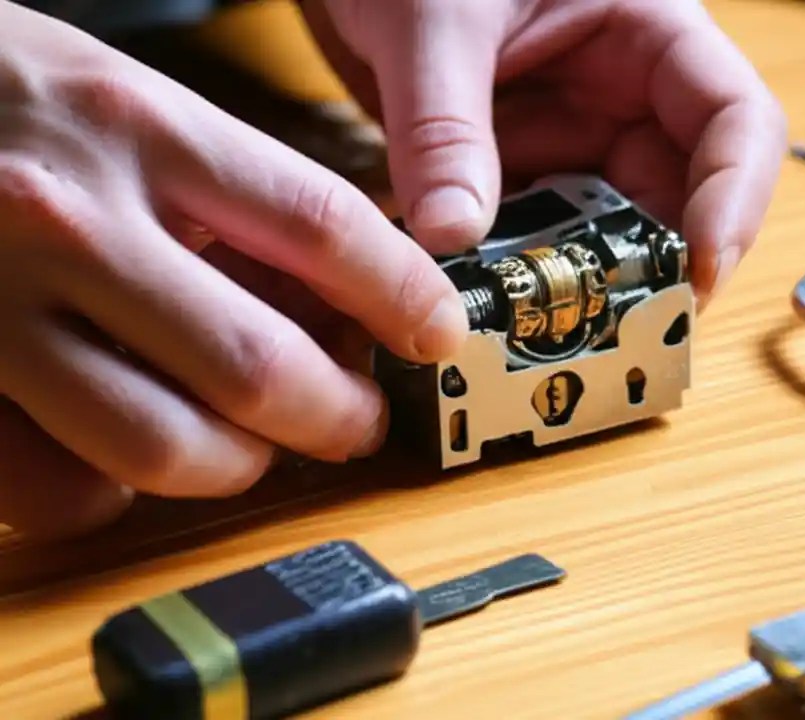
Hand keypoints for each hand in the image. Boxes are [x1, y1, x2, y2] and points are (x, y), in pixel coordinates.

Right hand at [0, 2, 468, 537]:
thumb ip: (224, 191)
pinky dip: (112, 494)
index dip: (403, 296)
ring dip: (235, 464)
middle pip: (255, 365)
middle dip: (335, 415)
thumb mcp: (124, 100)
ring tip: (249, 446)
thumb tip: (332, 296)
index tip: (436, 332)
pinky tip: (125, 457)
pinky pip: (54, 486)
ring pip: (161, 444)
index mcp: (137, 126)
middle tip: (355, 422)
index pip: (320, 226)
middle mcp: (69, 215)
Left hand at [301, 0, 786, 306]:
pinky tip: (487, 305)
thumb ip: (443, 126)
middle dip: (652, 269)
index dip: (735, 200)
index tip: (700, 270)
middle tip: (611, 329)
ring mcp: (571, 137)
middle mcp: (625, 94)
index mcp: (649, 31)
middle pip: (678, 198)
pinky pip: (535, 237)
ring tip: (540, 328)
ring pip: (607, 233)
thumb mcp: (432, 20)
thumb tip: (452, 235)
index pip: (736, 121)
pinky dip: (518, 277)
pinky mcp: (518, 170)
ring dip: (580, 285)